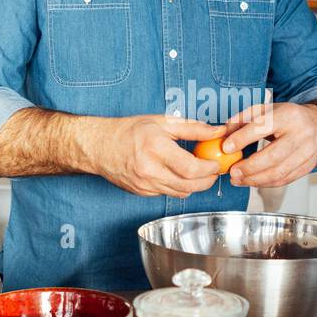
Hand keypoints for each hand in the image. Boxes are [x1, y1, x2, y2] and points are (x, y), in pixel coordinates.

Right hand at [98, 114, 223, 196]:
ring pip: (180, 193)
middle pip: (188, 186)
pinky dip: (178, 187)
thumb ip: (193, 128)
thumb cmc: (128, 131)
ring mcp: (144, 185)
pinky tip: (179, 175)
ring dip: (195, 185)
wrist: (99, 147)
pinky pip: (168, 194)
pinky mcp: (142, 193)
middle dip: (207, 181)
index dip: (209, 169)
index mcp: (155, 148)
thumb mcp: (162, 122)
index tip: (216, 163)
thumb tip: (217, 131)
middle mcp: (149, 170)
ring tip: (200, 172)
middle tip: (214, 171)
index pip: (190, 168)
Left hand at [222, 103, 316, 187]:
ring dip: (255, 179)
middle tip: (232, 172)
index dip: (243, 138)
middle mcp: (300, 134)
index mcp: (288, 115)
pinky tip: (253, 182)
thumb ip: (244, 118)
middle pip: (273, 156)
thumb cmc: (288, 118)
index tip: (226, 147)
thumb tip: (224, 131)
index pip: (263, 126)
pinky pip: (284, 179)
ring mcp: (306, 152)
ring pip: (278, 172)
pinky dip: (266, 183)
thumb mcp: (267, 109)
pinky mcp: (308, 167)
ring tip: (238, 179)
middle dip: (249, 167)